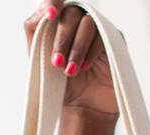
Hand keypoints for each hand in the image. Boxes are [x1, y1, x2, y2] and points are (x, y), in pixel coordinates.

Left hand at [25, 3, 119, 119]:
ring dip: (76, 48)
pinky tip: (84, 67)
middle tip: (56, 63)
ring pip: (88, 23)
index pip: (56, 3)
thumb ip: (36, 34)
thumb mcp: (38, 61)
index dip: (53, 2)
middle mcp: (78, 23)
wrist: (80, 108)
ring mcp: (97, 30)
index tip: (50, 14)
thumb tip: (42, 11)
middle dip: (62, 39)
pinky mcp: (113, 40)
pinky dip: (91, 51)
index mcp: (58, 24)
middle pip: (71, 13)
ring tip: (70, 72)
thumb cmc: (58, 85)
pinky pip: (104, 35)